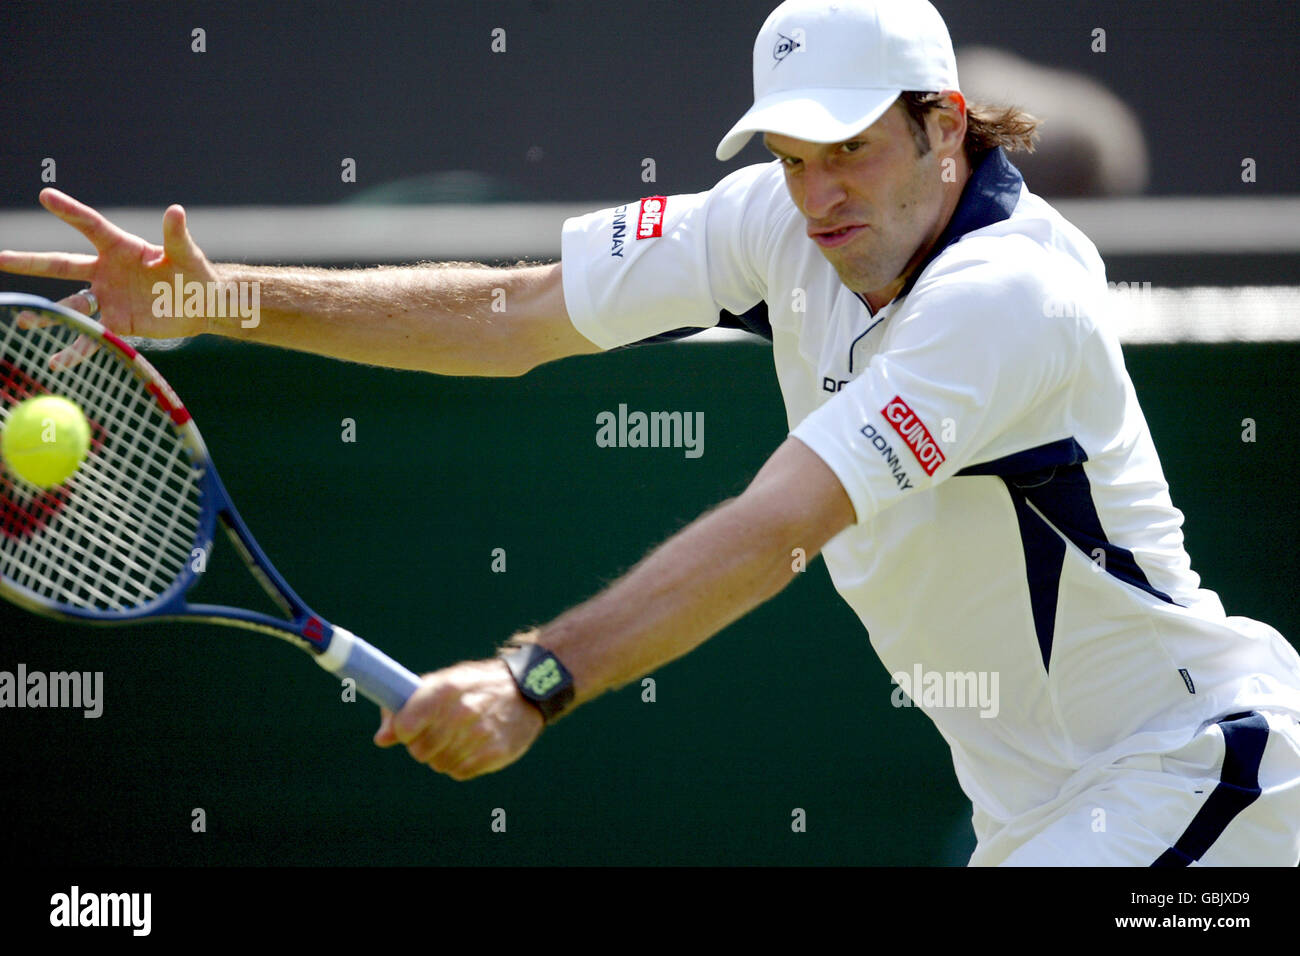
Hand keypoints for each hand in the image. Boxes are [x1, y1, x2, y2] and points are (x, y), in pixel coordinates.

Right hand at [0, 188, 217, 364]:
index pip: (90, 225)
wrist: (202, 304)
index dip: (69, 211)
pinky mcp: (118, 323)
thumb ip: (176, 235)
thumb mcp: (186, 254)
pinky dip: (76, 349)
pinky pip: (92, 337)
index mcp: (121, 247)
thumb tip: (176, 211)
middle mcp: (107, 271)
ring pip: (72, 305)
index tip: (45, 195)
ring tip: (24, 320)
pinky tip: (56, 361)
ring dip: (49, 314)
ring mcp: (108, 297)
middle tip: (0, 258)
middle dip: (30, 262)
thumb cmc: (195, 272)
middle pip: (62, 265)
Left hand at [374, 658, 544, 779]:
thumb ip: (407, 707)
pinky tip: (471, 748)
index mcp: (446, 689)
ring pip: (439, 764)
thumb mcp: (443, 683)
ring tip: (456, 738)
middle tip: (436, 734)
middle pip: (420, 750)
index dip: (403, 731)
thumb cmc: (475, 686)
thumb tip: (382, 738)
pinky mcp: (496, 752)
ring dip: (442, 756)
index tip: (410, 728)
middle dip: (422, 745)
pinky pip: (460, 772)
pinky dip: (460, 765)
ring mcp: (481, 733)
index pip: (405, 725)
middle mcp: (463, 711)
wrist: (526, 690)